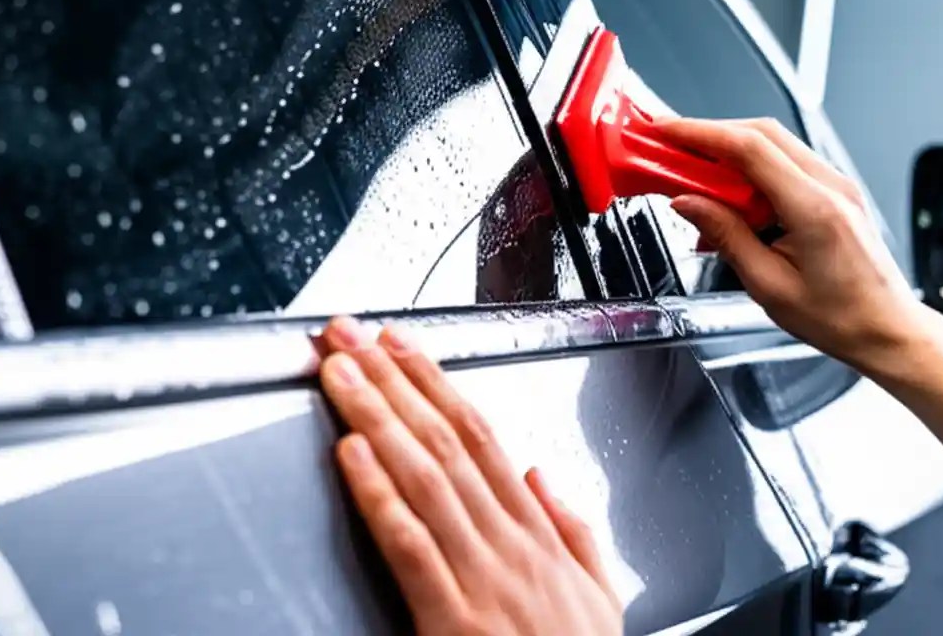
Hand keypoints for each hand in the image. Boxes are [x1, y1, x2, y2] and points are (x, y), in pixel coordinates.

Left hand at [316, 317, 622, 635]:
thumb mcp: (602, 597)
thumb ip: (574, 530)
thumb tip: (541, 475)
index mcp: (536, 535)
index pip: (481, 437)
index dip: (435, 383)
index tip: (399, 344)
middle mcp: (508, 544)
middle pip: (445, 441)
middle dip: (394, 380)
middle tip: (350, 334)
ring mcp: (482, 579)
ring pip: (425, 477)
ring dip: (378, 415)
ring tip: (341, 371)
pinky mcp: (451, 621)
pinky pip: (409, 544)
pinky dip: (378, 493)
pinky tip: (351, 453)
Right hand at [656, 117, 942, 372]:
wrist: (887, 329)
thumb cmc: (841, 318)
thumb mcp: (768, 285)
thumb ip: (727, 236)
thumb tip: (688, 203)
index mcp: (815, 208)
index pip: (749, 148)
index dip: (701, 133)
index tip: (667, 133)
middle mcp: (831, 186)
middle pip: (761, 133)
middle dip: (710, 135)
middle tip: (671, 149)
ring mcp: (837, 185)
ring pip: (774, 145)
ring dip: (730, 154)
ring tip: (695, 182)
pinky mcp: (835, 193)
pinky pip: (786, 165)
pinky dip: (752, 172)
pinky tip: (731, 201)